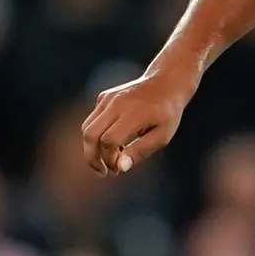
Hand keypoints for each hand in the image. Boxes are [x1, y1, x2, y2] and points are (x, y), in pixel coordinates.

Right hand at [81, 69, 195, 175]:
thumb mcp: (163, 135)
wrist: (166, 83)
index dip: (109, 159)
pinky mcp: (103, 97)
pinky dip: (97, 135)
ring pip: (87, 127)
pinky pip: (93, 120)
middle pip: (90, 134)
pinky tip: (115, 142)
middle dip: (92, 157)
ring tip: (110, 159)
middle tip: (103, 172)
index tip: (117, 171)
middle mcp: (116, 104)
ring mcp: (107, 99)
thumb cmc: (167, 114)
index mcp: (133, 114)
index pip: (109, 140)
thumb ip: (141, 150)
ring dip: (93, 148)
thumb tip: (121, 167)